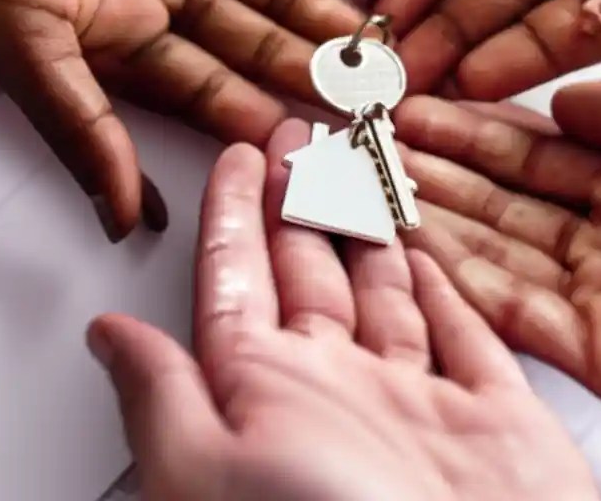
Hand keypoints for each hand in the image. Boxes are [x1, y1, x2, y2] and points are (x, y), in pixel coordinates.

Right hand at [0, 0, 389, 239]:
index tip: (328, 152)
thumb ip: (81, 128)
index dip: (266, 124)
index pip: (207, 99)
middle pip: (249, 47)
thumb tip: (121, 219)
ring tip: (387, 40)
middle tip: (379, 103)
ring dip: (326, 8)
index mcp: (114, 46)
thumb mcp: (21, 45)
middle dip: (311, 76)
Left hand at [86, 121, 597, 499]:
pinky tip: (427, 252)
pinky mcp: (492, 415)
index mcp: (265, 396)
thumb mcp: (212, 467)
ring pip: (384, 289)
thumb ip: (163, 396)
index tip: (236, 155)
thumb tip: (107, 338)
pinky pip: (465, 330)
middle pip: (310, 269)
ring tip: (358, 164)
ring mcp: (415, 403)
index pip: (239, 278)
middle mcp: (336, 393)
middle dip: (302, 194)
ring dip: (369, 224)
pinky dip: (448, 287)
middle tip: (300, 132)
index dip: (236, 211)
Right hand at [393, 44, 600, 425]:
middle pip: (507, 208)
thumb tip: (558, 98)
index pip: (534, 151)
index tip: (405, 104)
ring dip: (436, 230)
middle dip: (434, 177)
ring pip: (506, 264)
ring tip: (368, 191)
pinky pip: (535, 326)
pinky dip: (473, 290)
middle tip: (362, 147)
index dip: (469, 129)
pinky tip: (420, 252)